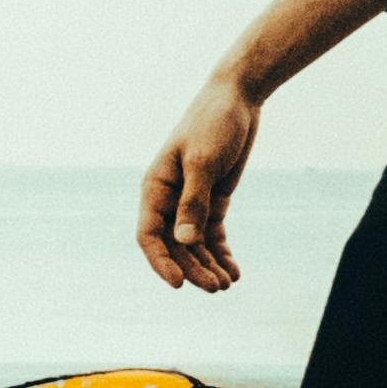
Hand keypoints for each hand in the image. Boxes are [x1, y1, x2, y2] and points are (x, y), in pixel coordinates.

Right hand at [140, 71, 264, 292]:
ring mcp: (190, 202)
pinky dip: (221, 253)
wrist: (237, 100)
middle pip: (175, 245)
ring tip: (228, 284)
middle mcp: (169, 199)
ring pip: (194, 245)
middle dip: (194, 268)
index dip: (161, 261)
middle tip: (217, 288)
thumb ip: (193, 202)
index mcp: (156, 187)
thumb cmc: (212, 124)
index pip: (149, 234)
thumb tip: (184, 241)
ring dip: (208, 266)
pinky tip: (234, 271)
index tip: (179, 284)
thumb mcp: (203, 162)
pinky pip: (212, 235)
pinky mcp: (212, 201)